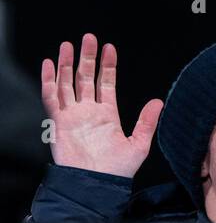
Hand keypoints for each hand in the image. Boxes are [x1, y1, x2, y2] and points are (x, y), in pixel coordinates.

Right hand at [40, 33, 162, 178]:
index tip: (109, 48)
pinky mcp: (58, 121)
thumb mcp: (139, 144)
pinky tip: (50, 64)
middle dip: (86, 58)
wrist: (97, 185)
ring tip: (68, 45)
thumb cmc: (118, 170)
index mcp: (107, 114)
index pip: (106, 83)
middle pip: (85, 77)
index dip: (107, 66)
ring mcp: (72, 115)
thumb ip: (147, 122)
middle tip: (88, 38)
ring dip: (66, 64)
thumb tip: (159, 101)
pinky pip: (51, 97)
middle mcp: (88, 111)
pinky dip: (49, 80)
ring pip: (67, 83)